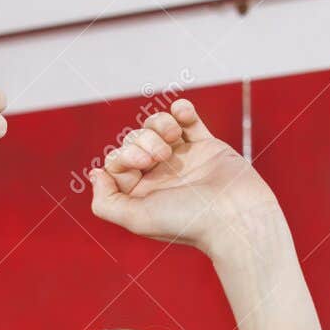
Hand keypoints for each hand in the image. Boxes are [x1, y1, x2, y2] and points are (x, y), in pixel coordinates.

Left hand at [88, 98, 278, 253]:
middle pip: (134, 140)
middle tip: (160, 156)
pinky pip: (188, 119)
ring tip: (175, 138)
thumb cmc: (186, 220)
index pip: (116, 162)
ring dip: (160, 123)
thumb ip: (106, 203)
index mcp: (141, 194)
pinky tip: (183, 114)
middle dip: (143, 140)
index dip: (124, 156)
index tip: (142, 164)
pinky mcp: (206, 146)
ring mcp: (183, 159)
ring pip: (158, 126)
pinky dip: (181, 110)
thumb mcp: (135, 218)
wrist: (234, 215)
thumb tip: (95, 175)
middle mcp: (160, 177)